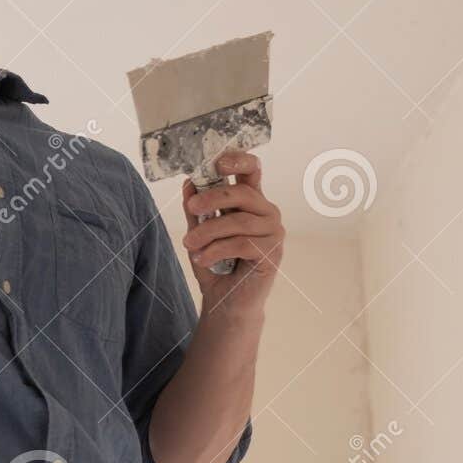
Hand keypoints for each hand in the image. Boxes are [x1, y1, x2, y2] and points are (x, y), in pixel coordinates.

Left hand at [180, 151, 284, 319]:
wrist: (225, 302)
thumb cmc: (215, 263)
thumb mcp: (199, 231)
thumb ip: (195, 209)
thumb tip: (188, 182)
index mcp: (250, 200)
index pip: (252, 170)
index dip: (239, 160)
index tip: (218, 162)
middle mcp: (266, 212)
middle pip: (244, 193)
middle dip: (213, 198)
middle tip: (191, 209)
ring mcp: (273, 232)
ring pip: (240, 221)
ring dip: (209, 231)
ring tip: (189, 244)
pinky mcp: (272, 253)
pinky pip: (242, 244)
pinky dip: (216, 250)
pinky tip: (202, 259)